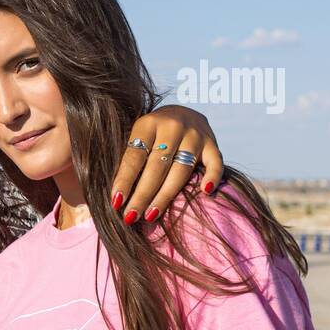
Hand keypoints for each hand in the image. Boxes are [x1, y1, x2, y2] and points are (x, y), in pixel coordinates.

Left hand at [110, 105, 223, 224]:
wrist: (181, 112)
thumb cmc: (151, 133)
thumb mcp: (135, 137)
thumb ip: (127, 159)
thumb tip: (114, 196)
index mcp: (148, 123)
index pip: (135, 156)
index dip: (125, 180)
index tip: (116, 203)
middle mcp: (173, 127)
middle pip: (157, 166)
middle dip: (142, 194)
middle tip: (131, 216)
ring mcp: (195, 134)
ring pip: (181, 170)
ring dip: (165, 196)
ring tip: (150, 215)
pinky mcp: (213, 143)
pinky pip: (215, 163)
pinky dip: (212, 177)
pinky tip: (204, 192)